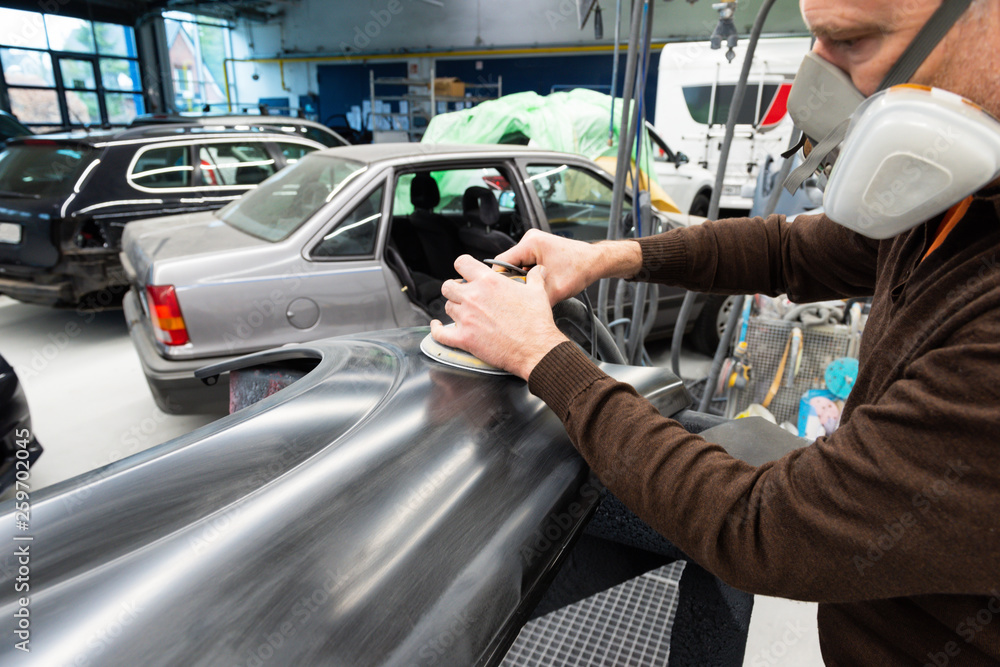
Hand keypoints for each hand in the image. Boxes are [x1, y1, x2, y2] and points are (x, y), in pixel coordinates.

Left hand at [430, 255, 568, 379]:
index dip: (462, 267)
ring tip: (463, 313)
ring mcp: (466, 318)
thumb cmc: (536, 321)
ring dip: (453, 309)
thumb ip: (534, 278)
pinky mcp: (464, 338)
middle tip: (462, 295)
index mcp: (488, 282)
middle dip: (453, 289)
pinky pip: (440, 333)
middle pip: (448, 286)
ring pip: (447, 307)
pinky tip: (437, 326)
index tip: (465, 272)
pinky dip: (437, 330)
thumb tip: (537, 270)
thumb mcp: (537, 292)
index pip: (462, 263)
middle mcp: (473, 297)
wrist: (535, 348)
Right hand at [494, 229, 642, 304]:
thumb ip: (534, 298)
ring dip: (522, 280)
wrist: (596, 262)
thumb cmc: (580, 269)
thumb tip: (518, 310)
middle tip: (519, 297)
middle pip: (507, 265)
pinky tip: (536, 285)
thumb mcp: (555, 290)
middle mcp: (529, 240)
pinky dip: (528, 277)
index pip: (501, 262)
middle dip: (513, 282)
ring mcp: (533, 244)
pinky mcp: (538, 250)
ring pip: (515, 266)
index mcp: (531, 243)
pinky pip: (524, 265)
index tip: (504, 296)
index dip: (500, 282)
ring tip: (531, 291)